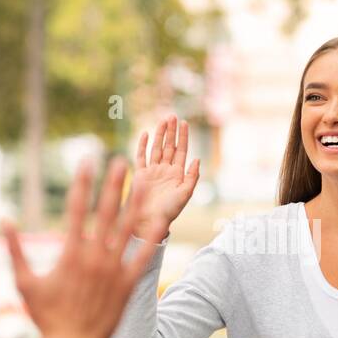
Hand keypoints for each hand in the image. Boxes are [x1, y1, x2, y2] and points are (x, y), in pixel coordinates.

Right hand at [1, 155, 156, 337]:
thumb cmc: (46, 316)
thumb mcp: (25, 282)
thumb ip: (15, 250)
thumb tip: (4, 221)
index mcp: (70, 253)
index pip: (77, 209)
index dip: (82, 182)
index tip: (87, 161)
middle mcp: (94, 257)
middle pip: (106, 213)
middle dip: (113, 184)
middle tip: (119, 161)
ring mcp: (113, 270)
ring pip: (128, 230)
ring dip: (136, 204)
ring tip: (143, 182)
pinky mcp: (128, 284)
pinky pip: (143, 257)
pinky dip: (152, 239)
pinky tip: (161, 221)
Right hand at [130, 114, 198, 242]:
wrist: (150, 221)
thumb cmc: (169, 211)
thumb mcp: (186, 194)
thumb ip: (192, 176)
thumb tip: (197, 159)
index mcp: (178, 174)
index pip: (181, 151)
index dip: (183, 137)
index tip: (184, 123)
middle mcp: (165, 170)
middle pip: (169, 146)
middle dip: (171, 131)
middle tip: (172, 116)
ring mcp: (153, 171)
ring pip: (156, 148)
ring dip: (159, 134)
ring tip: (163, 120)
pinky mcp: (140, 174)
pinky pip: (141, 156)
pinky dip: (143, 145)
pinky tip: (145, 133)